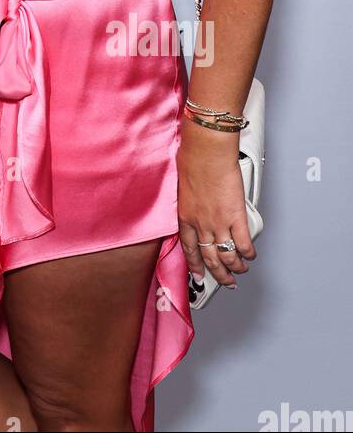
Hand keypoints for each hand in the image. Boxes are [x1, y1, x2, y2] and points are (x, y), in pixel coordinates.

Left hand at [177, 121, 256, 287]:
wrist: (207, 151)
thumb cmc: (193, 158)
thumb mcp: (183, 185)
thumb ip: (190, 200)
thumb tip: (194, 201)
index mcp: (185, 216)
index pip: (189, 248)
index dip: (195, 264)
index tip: (198, 274)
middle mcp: (201, 224)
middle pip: (210, 258)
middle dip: (218, 274)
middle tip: (226, 281)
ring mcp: (219, 222)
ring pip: (227, 255)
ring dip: (235, 267)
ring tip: (241, 270)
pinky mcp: (236, 217)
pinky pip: (244, 242)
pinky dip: (248, 252)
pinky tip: (250, 255)